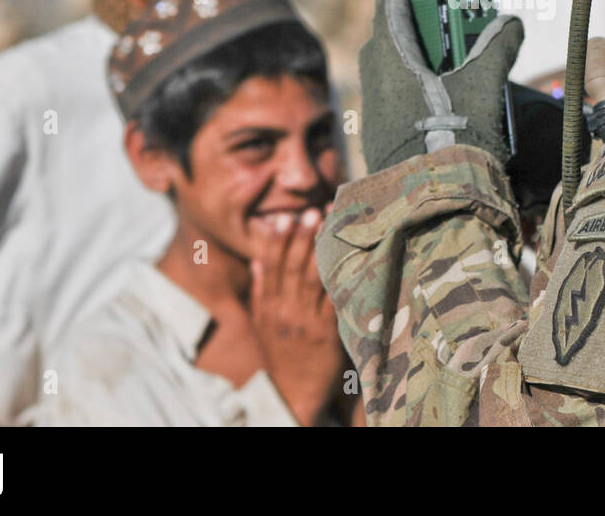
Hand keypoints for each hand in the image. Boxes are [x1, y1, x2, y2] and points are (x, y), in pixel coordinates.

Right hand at [249, 207, 347, 425]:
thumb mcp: (260, 325)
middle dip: (302, 238)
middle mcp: (284, 312)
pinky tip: (348, 256)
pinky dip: (339, 276)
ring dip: (321, 249)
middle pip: (293, 268)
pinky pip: (334, 299)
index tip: (285, 217)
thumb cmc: (280, 355)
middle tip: (311, 211)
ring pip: (313, 279)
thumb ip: (260, 292)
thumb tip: (257, 261)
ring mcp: (306, 322)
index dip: (278, 241)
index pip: (271, 267)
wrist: (293, 393)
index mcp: (268, 308)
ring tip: (330, 224)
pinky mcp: (327, 333)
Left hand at [359, 0, 523, 172]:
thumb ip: (497, 48)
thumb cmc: (456, 135)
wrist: (432, 201)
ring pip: (384, 75)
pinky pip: (388, 101)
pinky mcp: (378, 140)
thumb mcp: (484, 86)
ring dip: (405, 62)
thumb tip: (510, 22)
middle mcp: (375, 84)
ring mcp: (373, 115)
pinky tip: (432, 101)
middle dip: (402, 28)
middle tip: (427, 22)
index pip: (387, 12)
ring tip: (437, 64)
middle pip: (382, 44)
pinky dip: (406, 89)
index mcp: (392, 62)